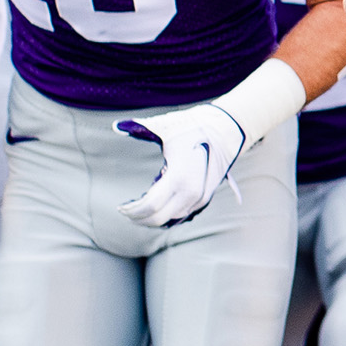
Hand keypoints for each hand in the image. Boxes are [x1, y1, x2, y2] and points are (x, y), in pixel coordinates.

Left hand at [114, 104, 245, 227]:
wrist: (228, 131)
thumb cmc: (195, 127)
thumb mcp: (167, 126)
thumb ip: (139, 127)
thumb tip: (117, 126)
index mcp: (180, 177)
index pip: (150, 206)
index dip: (133, 210)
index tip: (121, 207)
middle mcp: (192, 192)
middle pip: (159, 218)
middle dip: (139, 218)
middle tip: (127, 211)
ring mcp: (200, 197)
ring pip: (171, 219)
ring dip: (152, 217)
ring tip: (139, 209)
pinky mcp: (205, 198)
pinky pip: (181, 214)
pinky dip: (166, 214)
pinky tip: (156, 207)